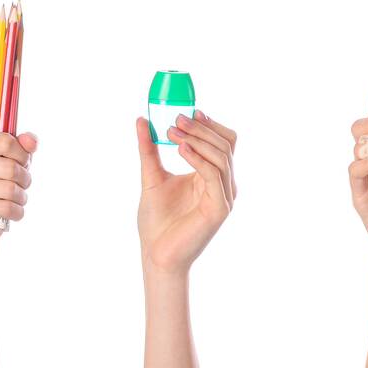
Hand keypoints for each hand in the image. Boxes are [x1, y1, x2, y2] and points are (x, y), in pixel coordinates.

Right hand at [0, 132, 38, 241]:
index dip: (22, 154)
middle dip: (24, 177)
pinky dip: (17, 211)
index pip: (4, 142)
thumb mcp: (11, 158)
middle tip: (23, 183)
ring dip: (21, 196)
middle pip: (9, 167)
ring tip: (17, 197)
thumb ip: (23, 144)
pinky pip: (5, 208)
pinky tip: (13, 210)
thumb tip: (31, 141)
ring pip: (8, 189)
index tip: (23, 162)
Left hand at [136, 111, 237, 273]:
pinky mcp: (220, 208)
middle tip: (176, 120)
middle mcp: (224, 184)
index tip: (187, 112)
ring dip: (198, 139)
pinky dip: (198, 158)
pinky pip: (214, 174)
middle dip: (202, 128)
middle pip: (226, 144)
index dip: (209, 125)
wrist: (156, 255)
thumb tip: (141, 121)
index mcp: (213, 176)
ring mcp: (225, 196)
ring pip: (222, 156)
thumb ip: (149, 150)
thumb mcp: (152, 176)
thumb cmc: (157, 222)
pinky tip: (179, 149)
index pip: (224, 142)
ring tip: (172, 133)